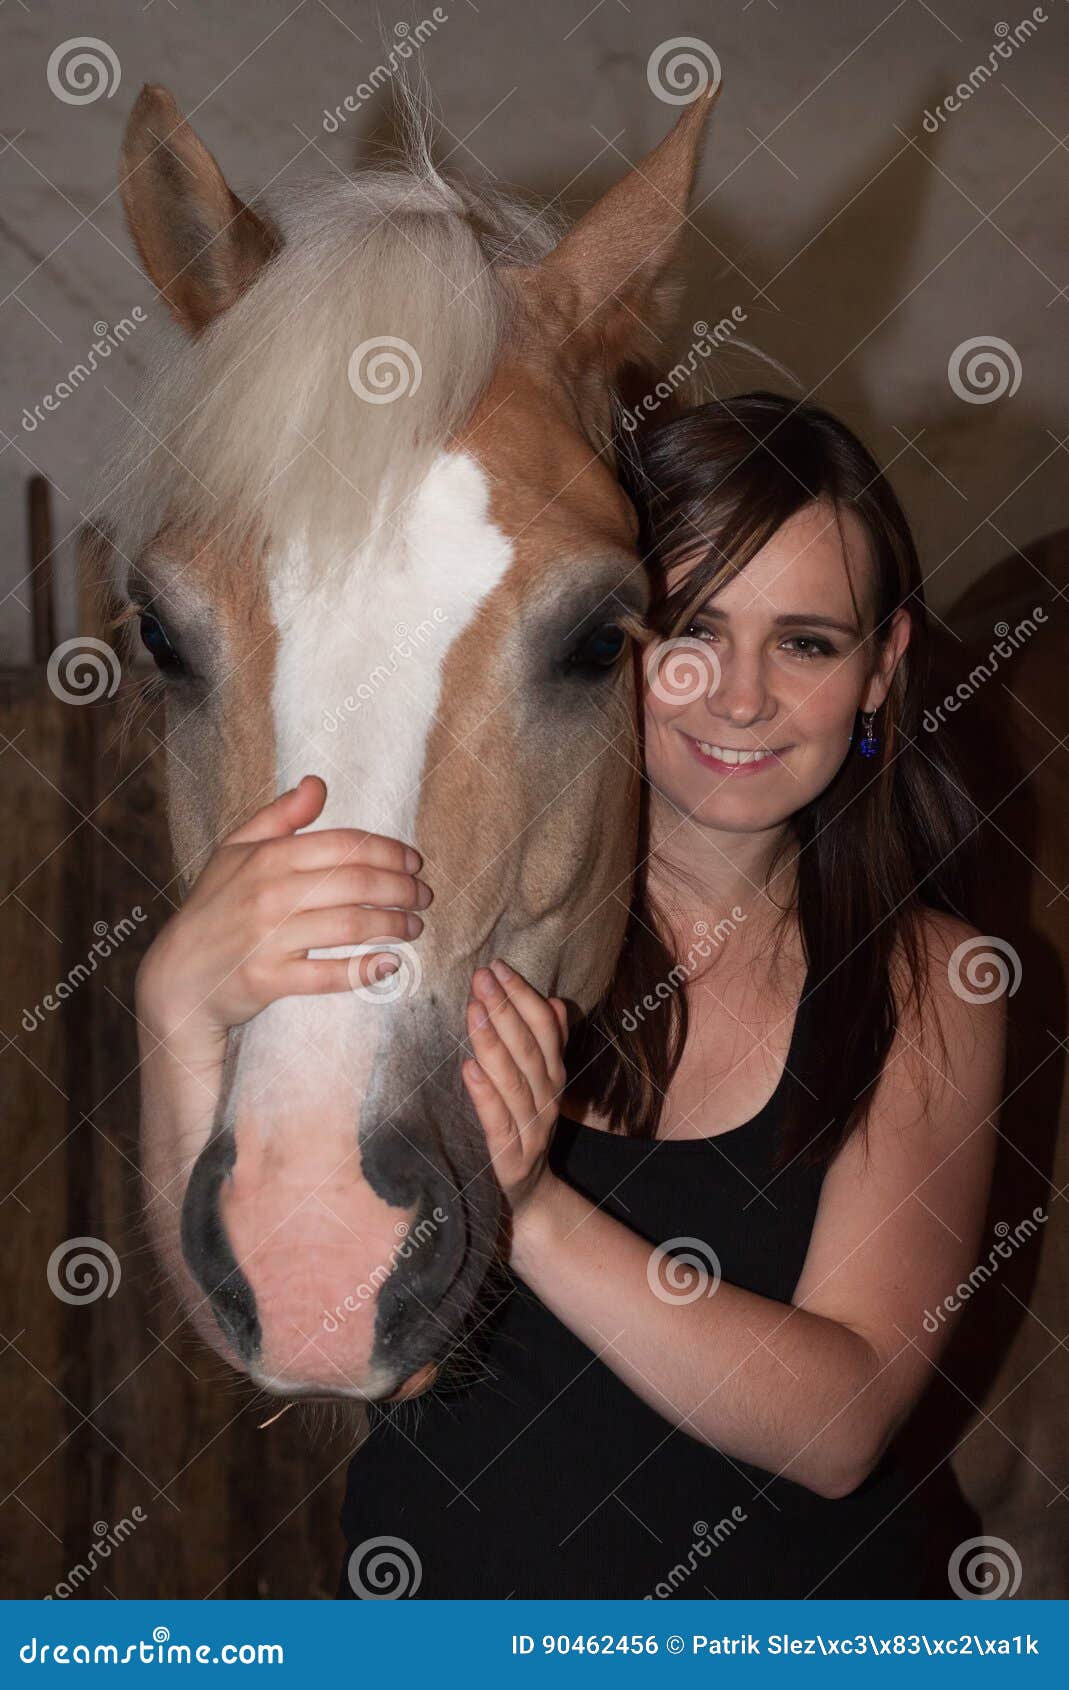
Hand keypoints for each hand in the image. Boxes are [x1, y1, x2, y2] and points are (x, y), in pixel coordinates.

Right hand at [134, 774, 431, 1067]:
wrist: (177, 977)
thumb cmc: (213, 909)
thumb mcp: (235, 851)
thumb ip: (279, 816)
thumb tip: (317, 783)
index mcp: (267, 857)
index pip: (345, 845)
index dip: (389, 851)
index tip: (415, 862)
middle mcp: (269, 893)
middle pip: (356, 882)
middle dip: (402, 888)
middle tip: (424, 896)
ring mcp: (269, 938)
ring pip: (350, 925)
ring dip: (393, 924)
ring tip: (414, 927)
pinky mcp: (269, 980)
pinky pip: (328, 975)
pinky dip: (365, 971)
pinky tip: (390, 965)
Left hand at [461, 958, 568, 1219]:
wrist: (529, 1197)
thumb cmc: (524, 1128)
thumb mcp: (539, 1084)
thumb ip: (548, 1044)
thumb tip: (555, 1001)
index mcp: (553, 1075)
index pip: (544, 1027)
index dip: (522, 995)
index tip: (497, 966)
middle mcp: (547, 1098)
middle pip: (529, 1048)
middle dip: (505, 1008)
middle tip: (481, 976)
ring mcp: (531, 1129)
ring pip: (514, 1081)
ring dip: (493, 1044)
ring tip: (473, 1012)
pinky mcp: (509, 1157)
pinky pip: (497, 1122)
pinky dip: (484, 1095)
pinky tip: (468, 1069)